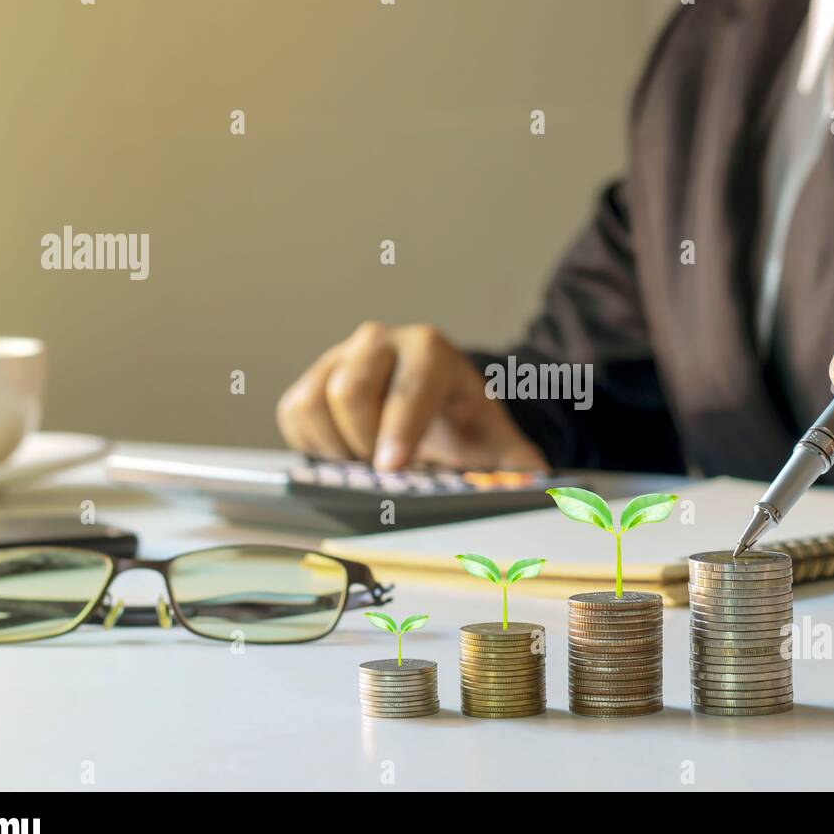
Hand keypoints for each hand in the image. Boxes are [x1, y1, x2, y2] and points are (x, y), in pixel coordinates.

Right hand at [277, 322, 547, 471]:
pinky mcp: (312, 378)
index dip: (399, 428)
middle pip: (350, 389)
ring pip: (314, 400)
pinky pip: (294, 412)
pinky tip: (342, 458)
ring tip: (362, 466)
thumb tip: (539, 490)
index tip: (392, 470)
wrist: (438, 405)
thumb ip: (522, 467)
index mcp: (430, 352)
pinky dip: (311, 444)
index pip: (410, 385)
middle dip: (363, 442)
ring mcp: (341, 357)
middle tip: (382, 473)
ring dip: (333, 445)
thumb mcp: (499, 444)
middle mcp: (381, 343)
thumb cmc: (465, 425)